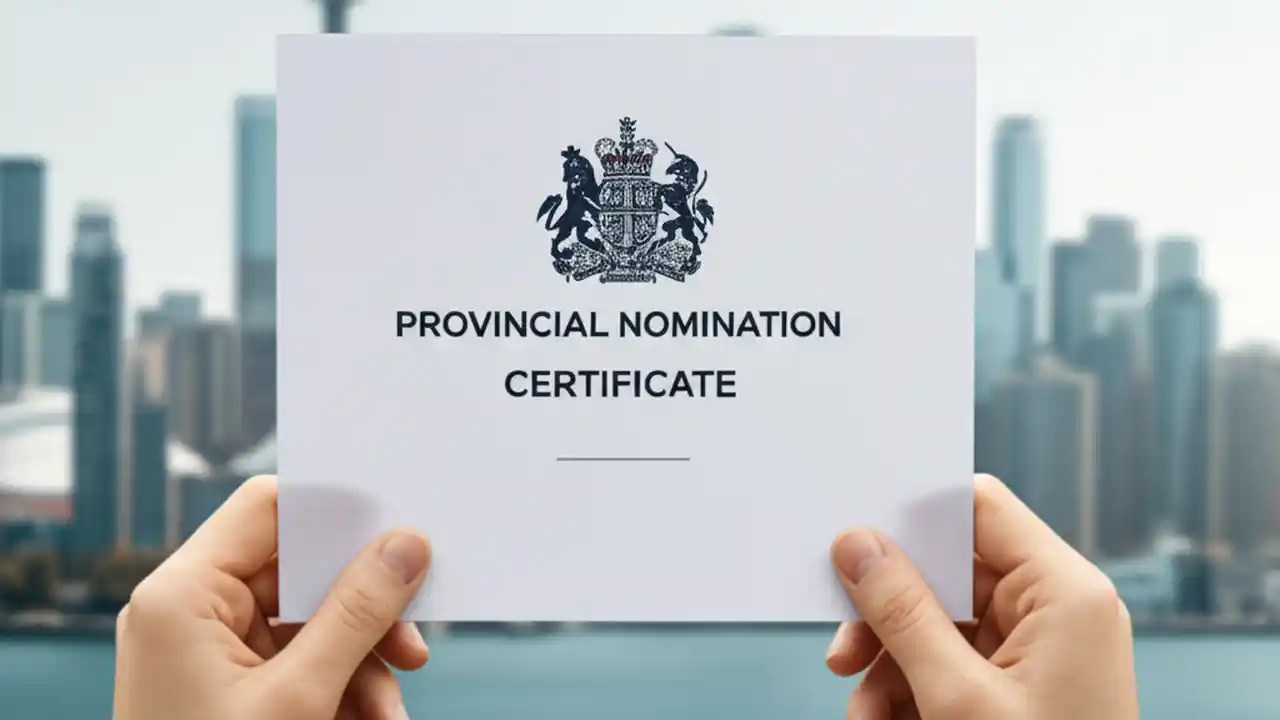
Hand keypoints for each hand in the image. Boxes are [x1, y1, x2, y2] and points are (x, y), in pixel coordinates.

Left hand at [114, 476, 431, 719]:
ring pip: (310, 622)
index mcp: (182, 594)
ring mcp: (206, 648)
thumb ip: (357, 613)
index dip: (336, 513)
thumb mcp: (298, 697)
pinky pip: (299, 661)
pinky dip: (339, 687)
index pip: (268, 508)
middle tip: (410, 646)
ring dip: (360, 663)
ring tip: (388, 714)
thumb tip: (407, 545)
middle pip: (299, 571)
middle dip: (363, 613)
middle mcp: (189, 610)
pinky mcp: (226, 683)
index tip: (399, 534)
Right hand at [825, 474, 1138, 718]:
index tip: (853, 540)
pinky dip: (911, 689)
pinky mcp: (1024, 685)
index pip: (978, 508)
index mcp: (1065, 591)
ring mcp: (1041, 649)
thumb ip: (901, 613)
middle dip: (889, 614)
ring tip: (867, 714)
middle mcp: (1057, 609)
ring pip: (939, 622)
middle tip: (844, 652)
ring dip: (891, 666)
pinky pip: (950, 662)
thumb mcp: (956, 698)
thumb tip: (856, 544)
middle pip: (948, 571)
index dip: (913, 515)